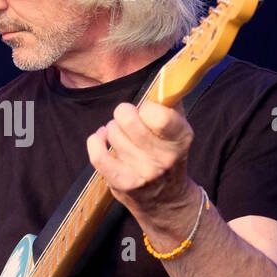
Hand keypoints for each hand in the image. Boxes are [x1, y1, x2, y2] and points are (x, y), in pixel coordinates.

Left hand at [87, 99, 196, 237]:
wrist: (167, 201)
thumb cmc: (168, 155)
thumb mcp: (178, 129)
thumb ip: (171, 103)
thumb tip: (164, 75)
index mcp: (181, 138)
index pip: (158, 113)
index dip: (146, 107)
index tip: (146, 112)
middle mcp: (165, 157)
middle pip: (128, 119)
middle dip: (124, 114)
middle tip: (129, 121)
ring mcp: (143, 172)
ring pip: (112, 133)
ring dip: (113, 130)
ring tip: (122, 137)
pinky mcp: (123, 184)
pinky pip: (98, 155)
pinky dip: (95, 141)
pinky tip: (101, 138)